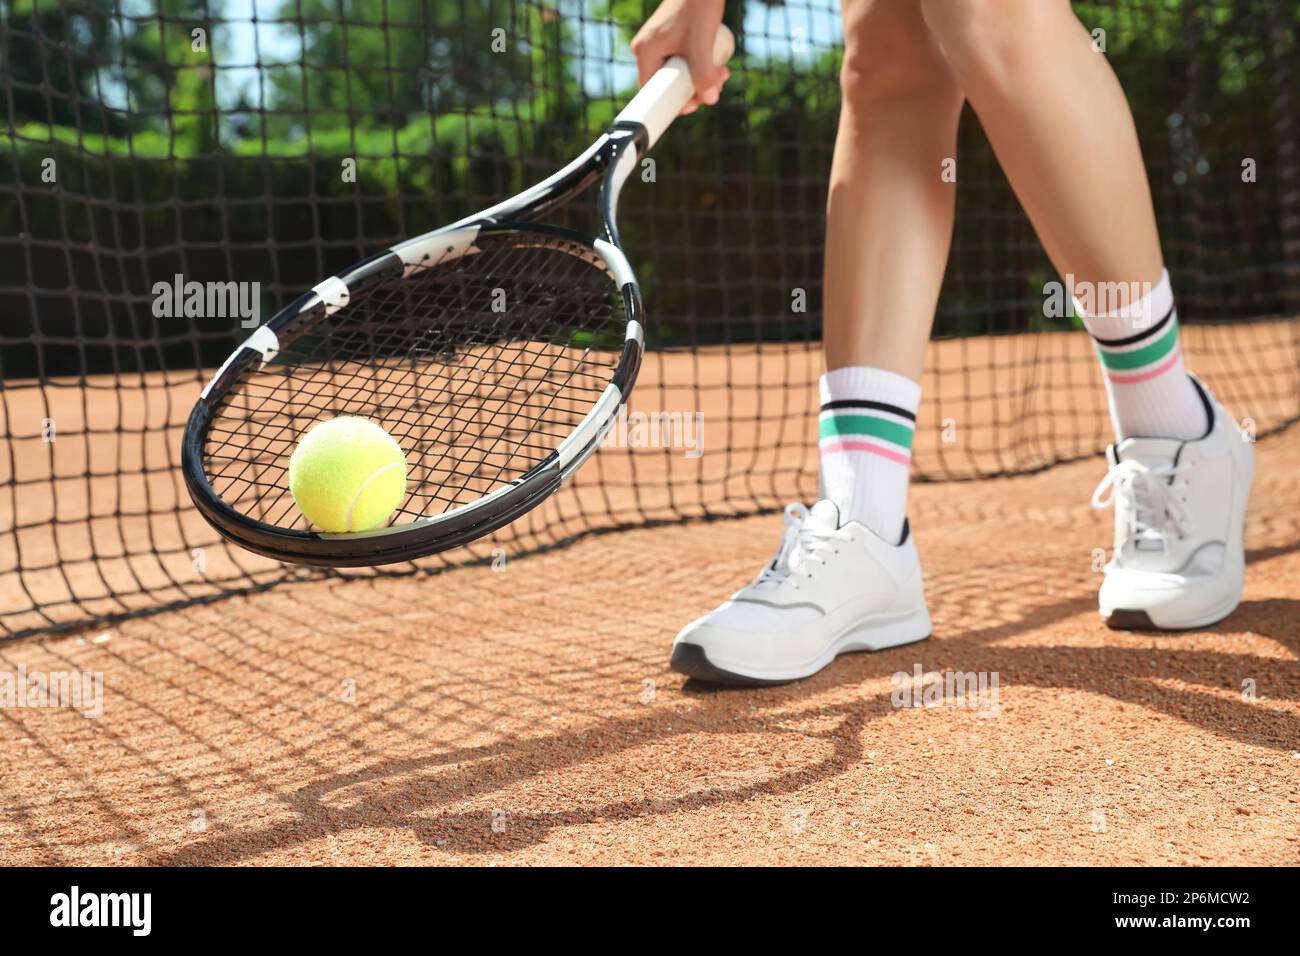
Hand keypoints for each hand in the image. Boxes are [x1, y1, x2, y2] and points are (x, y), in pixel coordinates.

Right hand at [630, 0, 731, 114]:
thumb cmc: (698, 5)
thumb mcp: (702, 44)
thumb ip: (705, 74)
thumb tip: (710, 100)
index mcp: (645, 52)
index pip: (653, 93)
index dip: (674, 104)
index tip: (696, 105)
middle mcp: (647, 49)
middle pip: (668, 84)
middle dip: (695, 89)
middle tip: (718, 85)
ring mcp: (658, 43)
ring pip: (679, 73)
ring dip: (701, 78)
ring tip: (723, 72)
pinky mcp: (670, 37)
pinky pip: (682, 61)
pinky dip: (699, 65)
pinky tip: (717, 64)